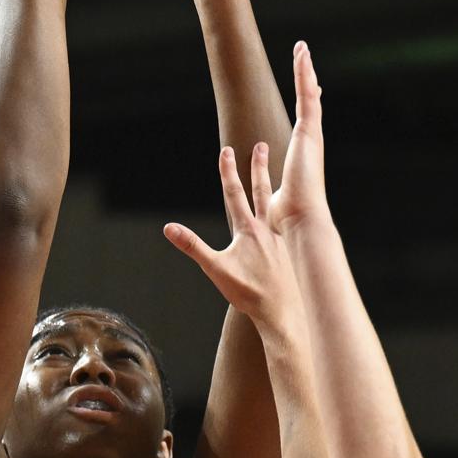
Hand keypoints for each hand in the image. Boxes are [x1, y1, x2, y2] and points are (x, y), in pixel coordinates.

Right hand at [163, 139, 302, 330]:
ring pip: (275, 205)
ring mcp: (280, 239)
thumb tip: (168, 228)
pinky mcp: (288, 251)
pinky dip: (284, 214)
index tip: (226, 150)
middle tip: (262, 146)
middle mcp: (266, 228)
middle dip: (258, 167)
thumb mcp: (215, 269)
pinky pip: (285, 225)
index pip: (234, 193)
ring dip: (273, 187)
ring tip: (276, 172)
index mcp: (247, 229)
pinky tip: (286, 217)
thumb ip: (192, 246)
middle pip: (261, 190)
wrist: (282, 311)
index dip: (228, 171)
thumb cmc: (248, 292)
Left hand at [273, 38, 333, 229]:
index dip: (308, 106)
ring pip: (310, 95)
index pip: (305, 123)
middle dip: (308, 81)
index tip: (311, 91)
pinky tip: (302, 55)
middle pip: (310, 104)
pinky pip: (307, 96)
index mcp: (302, 154)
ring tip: (302, 48)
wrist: (302, 221)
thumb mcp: (275, 200)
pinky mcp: (309, 131)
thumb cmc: (288, 218)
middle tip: (306, 61)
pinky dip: (304, 74)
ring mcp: (312, 135)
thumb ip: (273, 198)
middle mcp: (310, 142)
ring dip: (305, 71)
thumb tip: (269, 208)